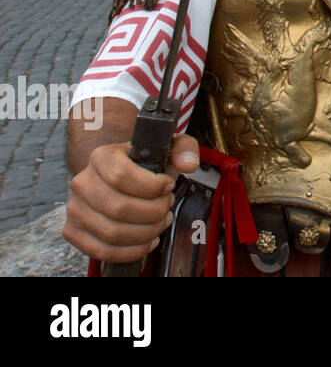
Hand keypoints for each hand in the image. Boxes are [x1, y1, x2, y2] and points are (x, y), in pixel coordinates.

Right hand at [63, 133, 199, 262]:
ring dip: (146, 232)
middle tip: (166, 206)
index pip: (121, 176)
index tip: (167, 186)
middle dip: (153, 211)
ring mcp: (75, 208)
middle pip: (119, 208)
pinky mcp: (74, 231)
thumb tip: (188, 164)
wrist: (115, 175)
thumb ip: (184, 148)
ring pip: (112, 232)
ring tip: (160, 221)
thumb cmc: (143, 164)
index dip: (151, 186)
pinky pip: (102, 251)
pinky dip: (131, 251)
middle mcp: (83, 182)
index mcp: (102, 157)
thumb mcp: (167, 147)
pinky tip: (148, 240)